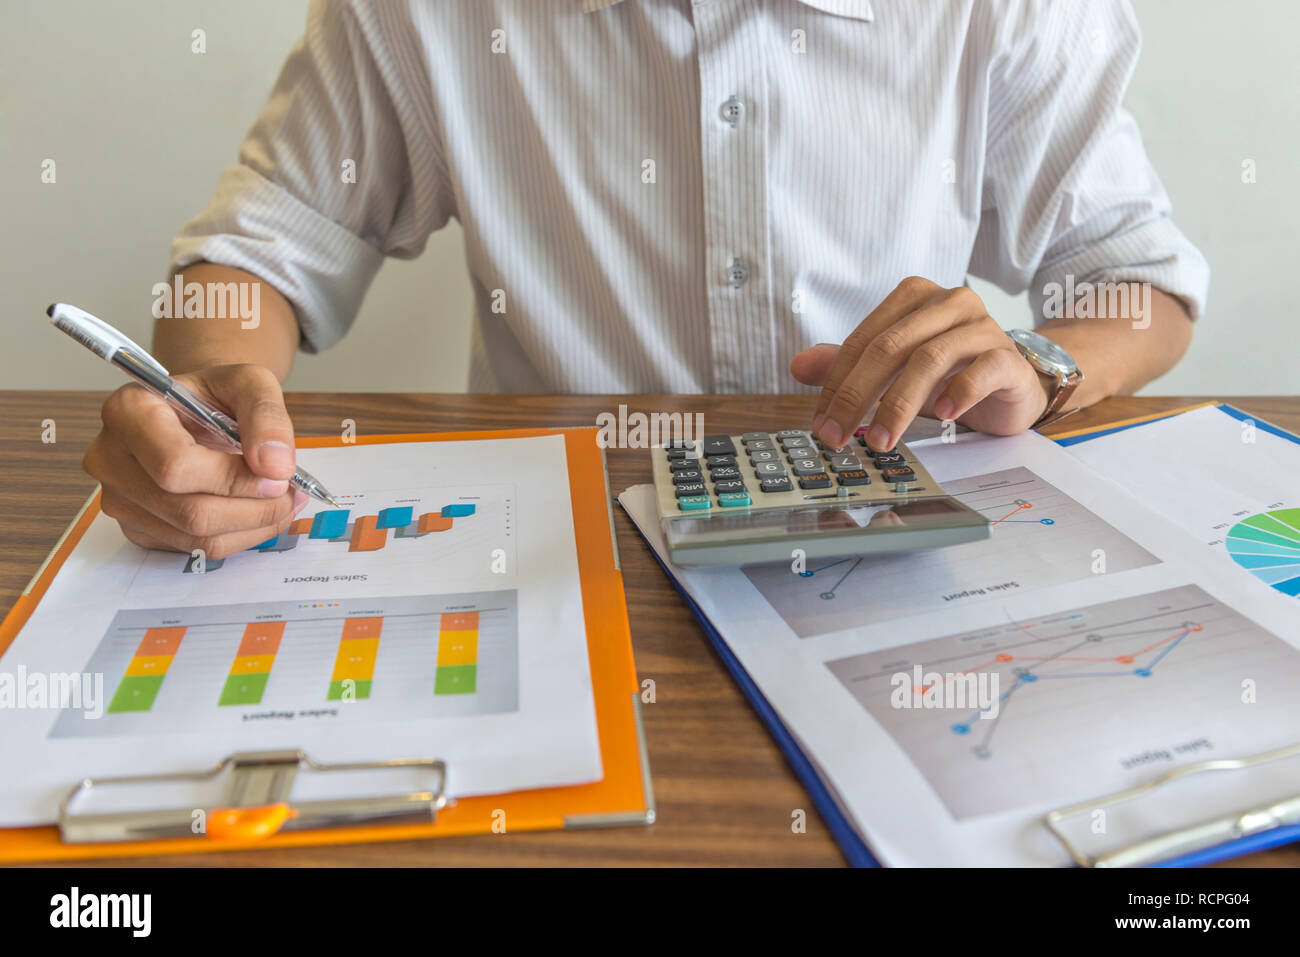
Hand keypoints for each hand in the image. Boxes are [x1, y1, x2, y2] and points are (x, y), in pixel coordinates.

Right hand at [84, 364, 308, 558]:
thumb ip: (266, 416)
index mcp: (128, 412)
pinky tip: (256, 512)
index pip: (176, 466)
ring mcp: (119, 499)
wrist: (194, 411)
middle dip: (254, 509)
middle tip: (290, 494)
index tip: (279, 474)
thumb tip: (276, 467)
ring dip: (252, 526)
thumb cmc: (216, 395)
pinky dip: (238, 536)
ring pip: (196, 538)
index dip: (235, 479)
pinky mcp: (137, 528)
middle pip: (189, 511)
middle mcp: (111, 458)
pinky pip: (195, 549)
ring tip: (282, 502)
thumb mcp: (250, 383)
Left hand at [791, 277, 1049, 449]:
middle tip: (838, 436)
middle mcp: (948, 303)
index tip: (821, 423)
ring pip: (929, 358)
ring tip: (881, 440)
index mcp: (913, 297)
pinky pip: (982, 369)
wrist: (1013, 384)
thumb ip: (849, 366)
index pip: (863, 339)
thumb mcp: (893, 372)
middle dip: (858, 396)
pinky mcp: (1007, 356)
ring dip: (898, 404)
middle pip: (890, 347)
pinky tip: (943, 415)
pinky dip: (959, 391)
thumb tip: (798, 366)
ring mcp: (981, 326)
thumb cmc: (949, 374)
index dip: (836, 383)